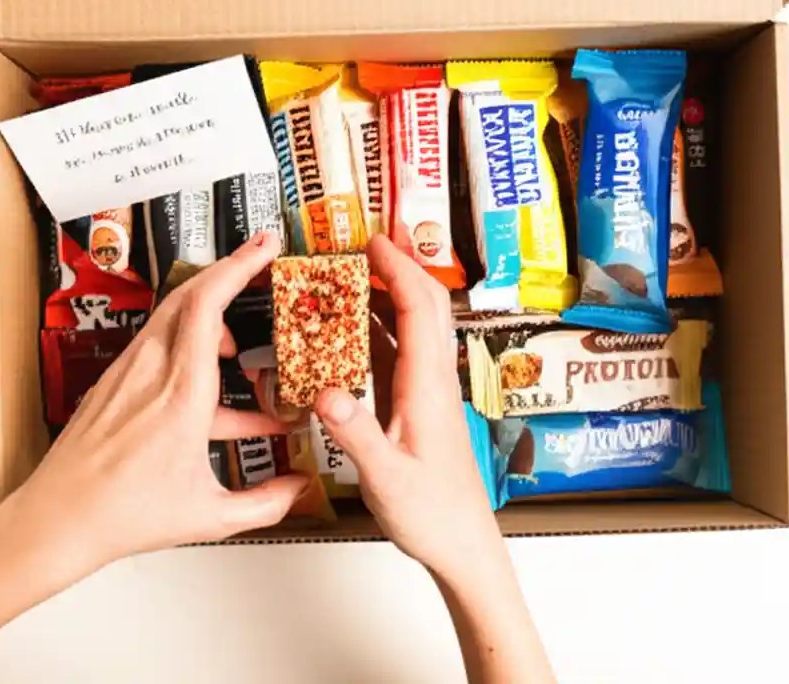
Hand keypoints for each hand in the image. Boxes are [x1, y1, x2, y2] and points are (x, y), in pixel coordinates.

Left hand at [10, 230, 308, 571]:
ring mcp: (127, 372)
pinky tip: (205, 389)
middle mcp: (151, 371)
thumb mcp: (210, 516)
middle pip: (189, 293)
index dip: (239, 267)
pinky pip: (156, 346)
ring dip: (208, 317)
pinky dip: (186, 347)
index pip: (208, 305)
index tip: (264, 249)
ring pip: (171, 317)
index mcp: (182, 395)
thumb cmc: (123, 515)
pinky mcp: (113, 382)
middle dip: (228, 271)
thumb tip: (298, 491)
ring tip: (235, 348)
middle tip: (260, 264)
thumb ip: (265, 503)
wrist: (58, 520)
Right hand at [313, 235, 502, 579]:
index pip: (418, 311)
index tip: (372, 243)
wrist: (463, 546)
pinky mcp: (418, 410)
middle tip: (363, 247)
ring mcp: (427, 394)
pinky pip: (398, 358)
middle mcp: (432, 382)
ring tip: (350, 281)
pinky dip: (377, 336)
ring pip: (411, 331)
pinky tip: (351, 336)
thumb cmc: (433, 516)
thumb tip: (326, 391)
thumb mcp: (386, 478)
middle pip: (424, 308)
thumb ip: (356, 434)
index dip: (398, 270)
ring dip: (386, 300)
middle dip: (398, 270)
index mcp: (427, 388)